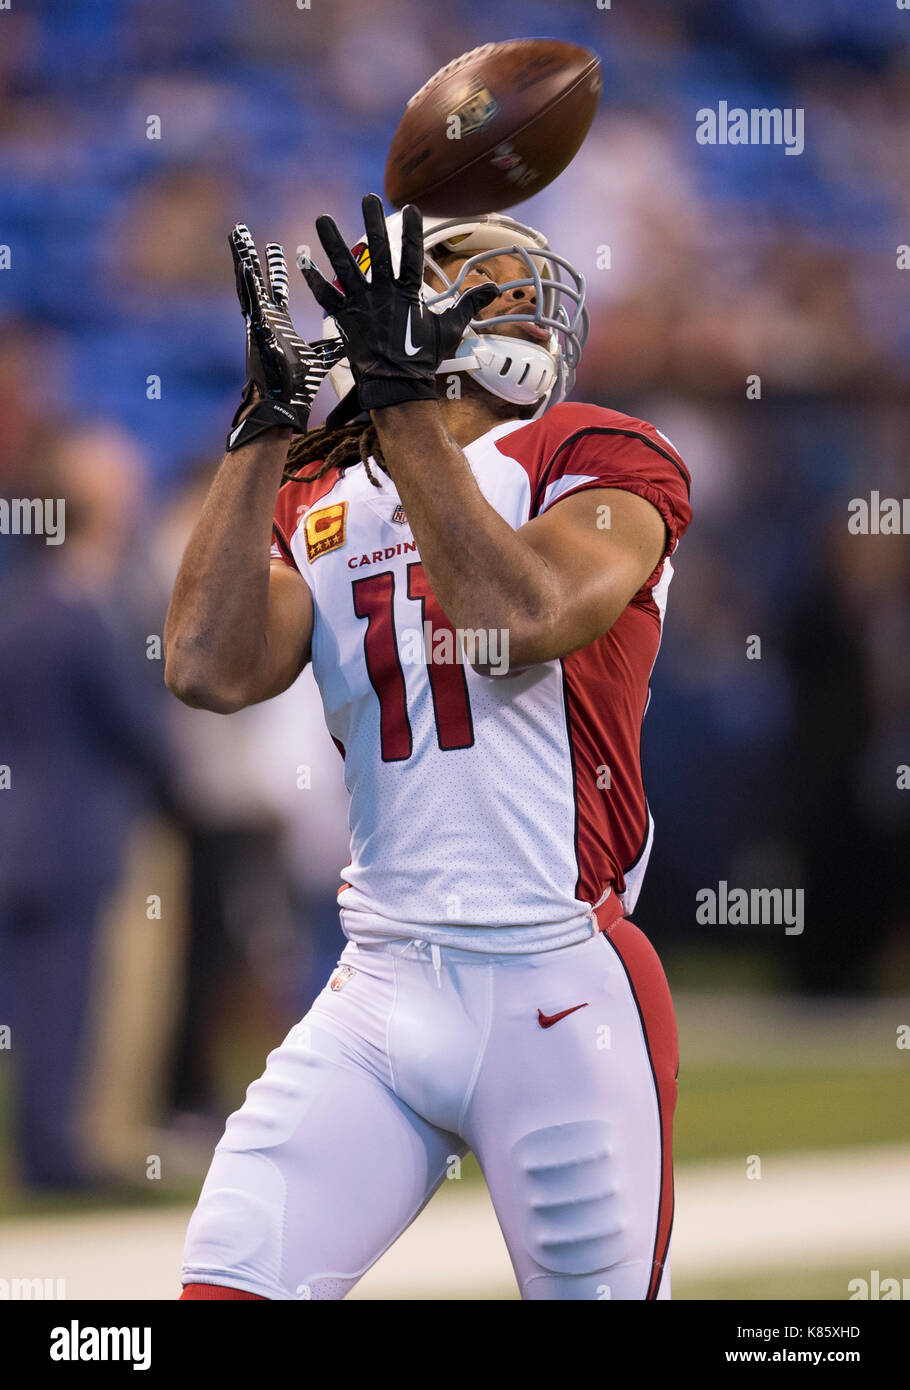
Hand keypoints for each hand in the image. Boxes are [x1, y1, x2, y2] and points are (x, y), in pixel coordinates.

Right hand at [227, 224, 342, 450]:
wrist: (284, 403)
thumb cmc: (298, 386)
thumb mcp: (322, 358)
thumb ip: (334, 346)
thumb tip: (353, 341)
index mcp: (278, 323)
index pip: (277, 290)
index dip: (278, 270)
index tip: (277, 249)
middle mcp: (265, 318)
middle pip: (258, 279)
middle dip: (255, 256)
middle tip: (246, 232)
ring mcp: (257, 321)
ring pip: (248, 283)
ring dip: (243, 258)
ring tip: (236, 233)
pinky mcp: (255, 328)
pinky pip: (249, 300)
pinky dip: (245, 282)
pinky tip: (242, 263)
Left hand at [299, 194, 498, 412]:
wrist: (397, 386)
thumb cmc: (423, 359)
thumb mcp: (450, 330)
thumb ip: (468, 304)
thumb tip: (493, 288)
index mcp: (407, 294)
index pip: (411, 255)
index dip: (411, 231)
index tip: (411, 208)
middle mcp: (382, 293)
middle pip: (377, 251)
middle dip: (372, 222)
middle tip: (368, 198)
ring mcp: (361, 304)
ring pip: (344, 267)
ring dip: (332, 241)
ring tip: (322, 218)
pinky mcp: (344, 318)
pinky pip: (325, 296)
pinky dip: (313, 279)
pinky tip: (302, 259)